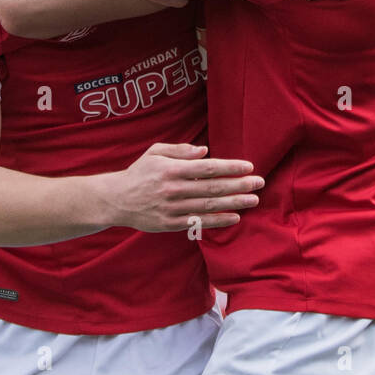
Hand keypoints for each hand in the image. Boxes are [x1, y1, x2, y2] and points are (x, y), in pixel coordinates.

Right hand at [109, 144, 262, 232]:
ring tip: (253, 200)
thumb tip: (205, 151)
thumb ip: (180, 150)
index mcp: (171, 169)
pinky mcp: (171, 224)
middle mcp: (174, 189)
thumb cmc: (139, 173)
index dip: (230, 167)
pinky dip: (218, 220)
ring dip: (234, 203)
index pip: (208, 168)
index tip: (248, 167)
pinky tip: (234, 217)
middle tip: (259, 183)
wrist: (116, 200)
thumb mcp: (155, 152)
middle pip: (213, 187)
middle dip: (239, 185)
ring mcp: (172, 208)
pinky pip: (199, 222)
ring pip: (209, 206)